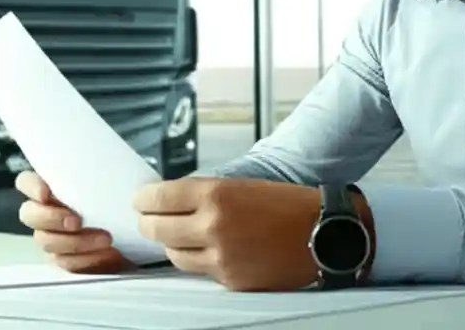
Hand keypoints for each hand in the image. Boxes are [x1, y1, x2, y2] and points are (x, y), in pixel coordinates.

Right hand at [16, 171, 131, 273]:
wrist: (133, 233)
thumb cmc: (116, 202)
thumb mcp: (109, 184)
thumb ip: (94, 177)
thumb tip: (99, 169)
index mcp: (50, 188)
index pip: (25, 182)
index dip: (31, 187)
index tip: (46, 193)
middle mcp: (43, 213)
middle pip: (29, 214)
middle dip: (51, 218)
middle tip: (77, 221)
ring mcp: (50, 237)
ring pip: (46, 241)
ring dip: (76, 242)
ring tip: (105, 239)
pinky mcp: (63, 259)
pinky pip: (65, 262)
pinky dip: (85, 259)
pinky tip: (105, 254)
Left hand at [133, 177, 325, 290]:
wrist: (324, 232)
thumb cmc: (289, 205)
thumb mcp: (242, 185)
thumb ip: (205, 193)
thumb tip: (170, 200)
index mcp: (216, 193)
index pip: (158, 197)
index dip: (143, 198)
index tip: (139, 199)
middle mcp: (213, 225)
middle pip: (156, 228)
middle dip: (148, 222)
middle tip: (148, 217)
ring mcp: (220, 256)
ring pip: (174, 253)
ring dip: (172, 243)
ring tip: (177, 234)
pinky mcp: (230, 279)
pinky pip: (199, 271)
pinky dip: (197, 259)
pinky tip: (205, 249)